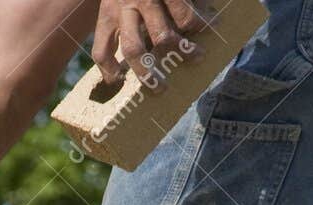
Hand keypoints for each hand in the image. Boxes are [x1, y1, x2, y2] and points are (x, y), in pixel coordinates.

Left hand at [91, 0, 206, 85]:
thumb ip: (120, 19)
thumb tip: (129, 54)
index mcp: (109, 10)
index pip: (102, 49)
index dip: (107, 71)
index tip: (118, 82)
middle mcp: (126, 5)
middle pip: (134, 50)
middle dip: (149, 75)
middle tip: (161, 88)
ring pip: (165, 36)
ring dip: (183, 52)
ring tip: (197, 57)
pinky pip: (186, 13)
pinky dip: (200, 24)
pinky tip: (211, 26)